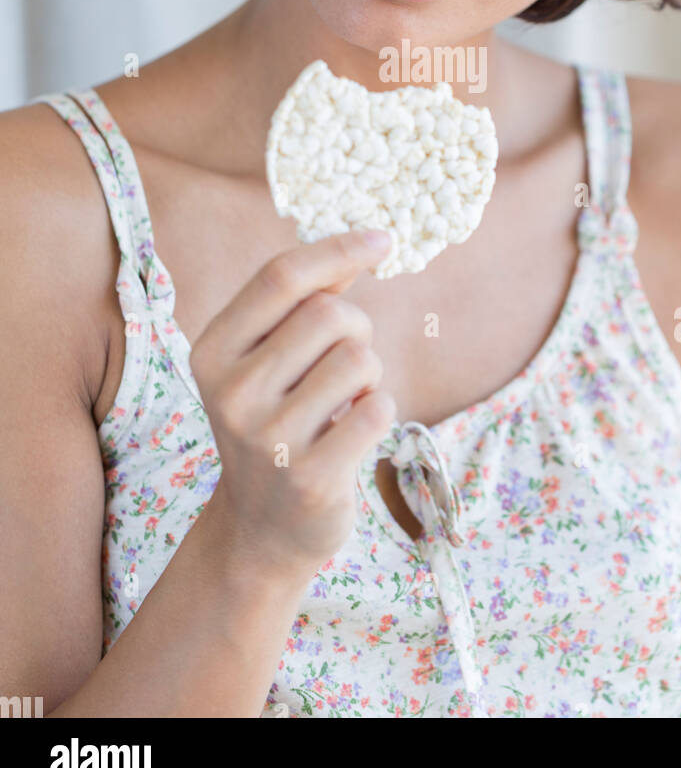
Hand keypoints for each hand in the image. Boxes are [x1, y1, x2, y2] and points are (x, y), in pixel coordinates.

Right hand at [189, 229, 394, 577]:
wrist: (262, 530)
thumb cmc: (275, 423)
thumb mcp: (265, 360)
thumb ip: (304, 302)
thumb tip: (364, 242)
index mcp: (213, 352)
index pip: (280, 277)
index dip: (337, 249)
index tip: (382, 238)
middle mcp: (231, 393)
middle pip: (329, 313)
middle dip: (356, 328)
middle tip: (344, 362)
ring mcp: (269, 440)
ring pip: (358, 359)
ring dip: (369, 375)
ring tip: (344, 402)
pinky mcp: (310, 478)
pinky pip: (378, 409)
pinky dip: (380, 410)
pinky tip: (353, 432)